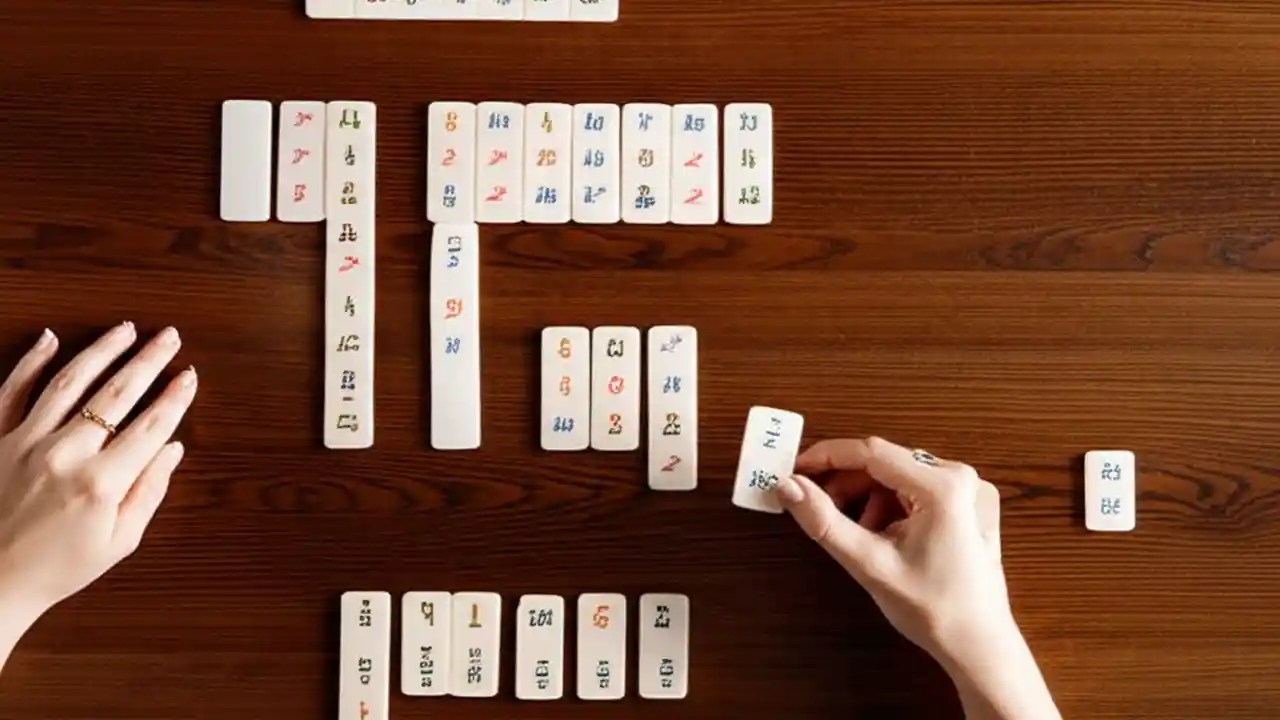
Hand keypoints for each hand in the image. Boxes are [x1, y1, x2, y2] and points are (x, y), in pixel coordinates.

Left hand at [0, 324, 196, 670]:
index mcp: (101, 483)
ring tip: (125, 330)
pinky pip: (12, 392)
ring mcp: (25, 444)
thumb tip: (172, 449)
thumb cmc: (59, 569)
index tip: (190, 376)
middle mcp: (64, 455)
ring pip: (68, 383)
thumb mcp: (119, 541)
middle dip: (148, 361)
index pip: (150, 426)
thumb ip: (149, 491)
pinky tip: (49, 339)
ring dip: (101, 351)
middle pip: (115, 394)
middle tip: (169, 337)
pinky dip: (29, 363)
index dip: (175, 398)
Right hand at [774, 437, 1058, 719]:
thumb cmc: (933, 610)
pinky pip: (917, 490)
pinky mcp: (970, 505)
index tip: (794, 470)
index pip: (871, 452)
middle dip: (847, 484)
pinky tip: (886, 539)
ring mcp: (970, 490)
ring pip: (899, 476)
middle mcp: (962, 478)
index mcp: (943, 487)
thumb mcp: (870, 564)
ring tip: (861, 537)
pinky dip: (892, 507)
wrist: (979, 647)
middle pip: (885, 463)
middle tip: (819, 510)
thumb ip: (825, 521)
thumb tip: (787, 487)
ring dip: (869, 499)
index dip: (827, 456)